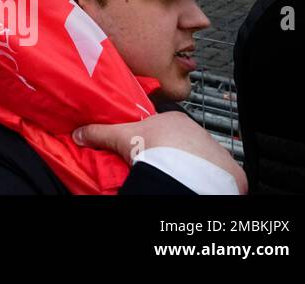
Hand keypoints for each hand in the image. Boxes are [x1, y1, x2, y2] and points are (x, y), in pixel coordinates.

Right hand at [74, 111, 246, 193]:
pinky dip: (207, 180)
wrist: (184, 170)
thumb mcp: (122, 137)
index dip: (152, 141)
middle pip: (181, 143)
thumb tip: (77, 133)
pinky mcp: (228, 170)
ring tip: (175, 179)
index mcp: (174, 119)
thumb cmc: (154, 147)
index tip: (145, 153)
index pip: (162, 129)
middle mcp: (197, 131)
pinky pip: (216, 174)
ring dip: (189, 167)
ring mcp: (214, 150)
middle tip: (158, 168)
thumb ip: (99, 133)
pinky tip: (193, 186)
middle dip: (172, 154)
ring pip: (199, 159)